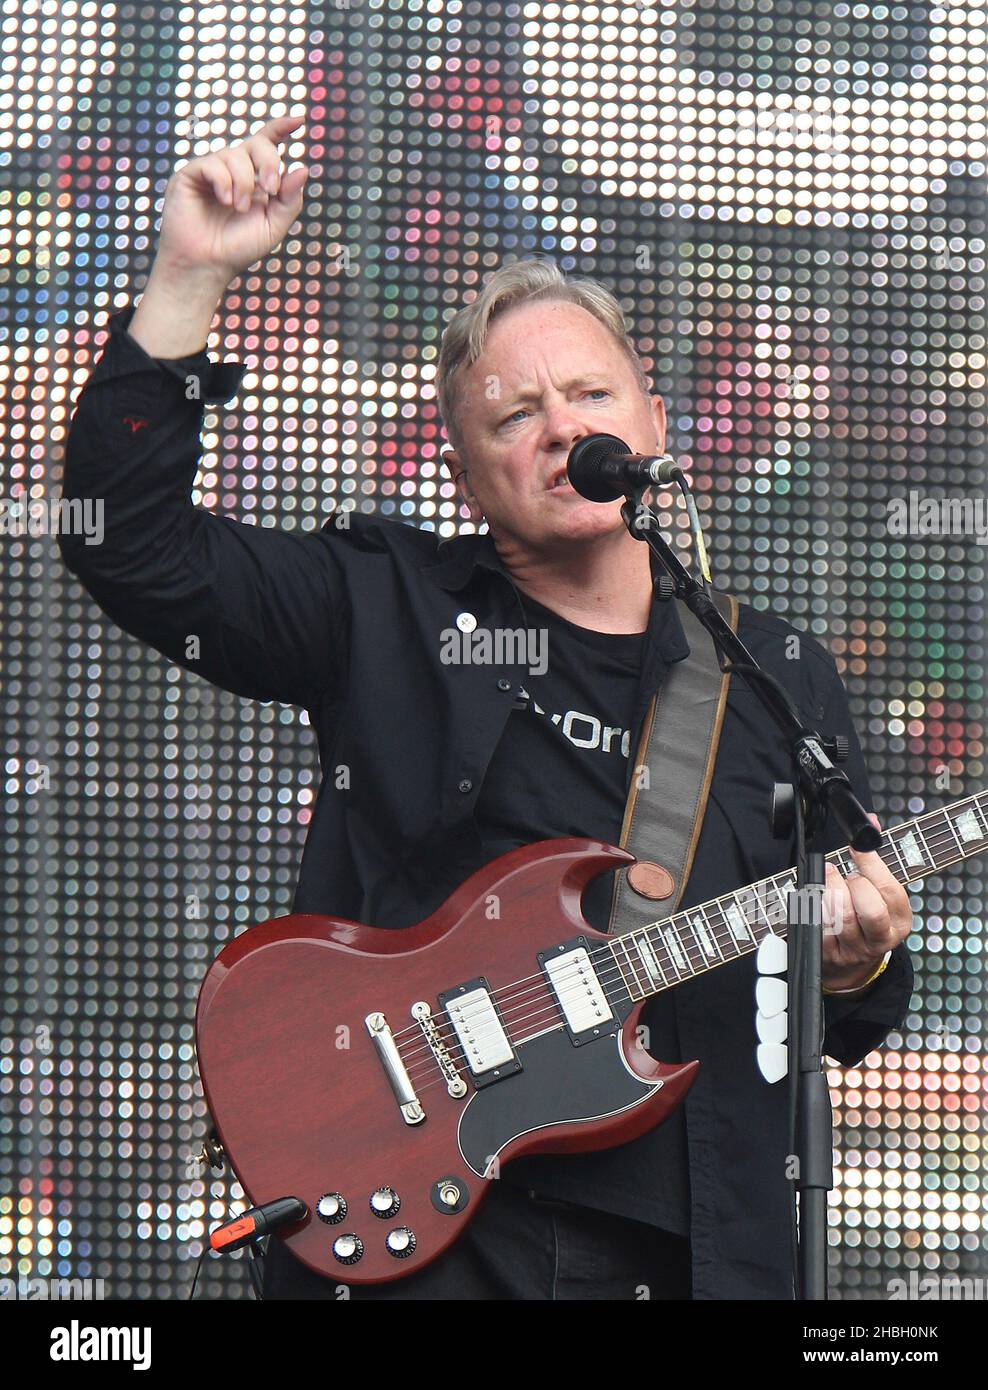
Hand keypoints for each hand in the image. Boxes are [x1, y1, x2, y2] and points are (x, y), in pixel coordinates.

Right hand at [152, 114, 308, 286]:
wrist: (208, 264)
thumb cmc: (238, 248)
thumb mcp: (273, 226)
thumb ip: (290, 200)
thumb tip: (302, 168)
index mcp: (255, 178)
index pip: (267, 144)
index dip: (281, 128)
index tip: (298, 121)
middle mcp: (234, 169)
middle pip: (257, 144)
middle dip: (268, 163)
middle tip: (270, 189)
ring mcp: (212, 169)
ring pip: (235, 155)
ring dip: (244, 184)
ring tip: (238, 209)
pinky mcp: (190, 174)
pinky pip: (213, 163)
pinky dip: (224, 182)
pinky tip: (225, 202)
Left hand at [821, 813, 911, 992]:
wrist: (851, 965)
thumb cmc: (864, 917)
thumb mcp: (878, 894)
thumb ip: (874, 859)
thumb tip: (871, 821)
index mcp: (899, 921)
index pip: (890, 890)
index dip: (872, 864)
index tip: (856, 846)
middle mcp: (880, 939)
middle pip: (870, 909)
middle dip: (852, 883)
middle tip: (841, 873)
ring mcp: (853, 950)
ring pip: (841, 918)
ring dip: (829, 890)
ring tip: (826, 879)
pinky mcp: (828, 954)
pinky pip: (816, 926)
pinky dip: (811, 905)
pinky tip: (813, 897)